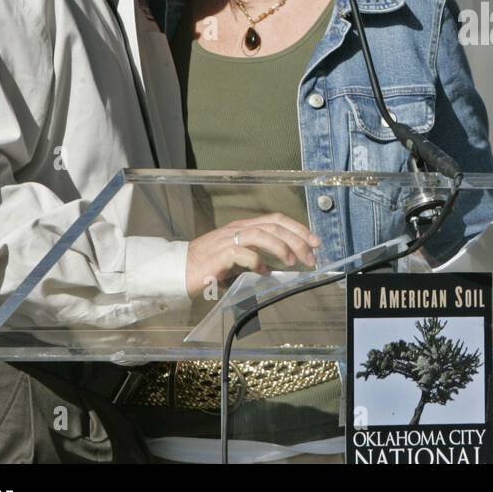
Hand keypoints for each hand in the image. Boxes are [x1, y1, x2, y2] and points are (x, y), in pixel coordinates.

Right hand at [185, 213, 320, 299]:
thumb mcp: (235, 260)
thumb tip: (275, 269)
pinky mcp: (218, 256)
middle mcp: (237, 229)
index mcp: (243, 227)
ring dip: (281, 247)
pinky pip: (242, 254)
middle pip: (274, 225)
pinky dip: (257, 262)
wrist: (177, 272)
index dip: (298, 228)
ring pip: (261, 234)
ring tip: (293, 262)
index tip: (314, 242)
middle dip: (297, 239)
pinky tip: (263, 272)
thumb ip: (254, 259)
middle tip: (311, 256)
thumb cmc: (206, 267)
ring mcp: (227, 240)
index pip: (276, 219)